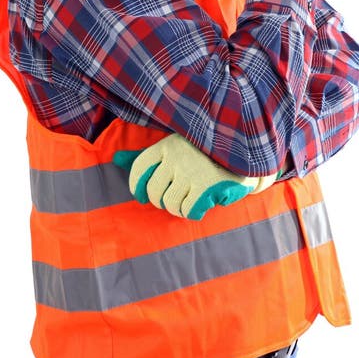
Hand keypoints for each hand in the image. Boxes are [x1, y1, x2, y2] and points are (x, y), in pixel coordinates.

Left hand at [114, 133, 277, 219]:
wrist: (243, 149)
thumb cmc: (203, 151)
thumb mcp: (173, 146)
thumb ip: (144, 154)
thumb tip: (115, 159)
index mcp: (165, 145)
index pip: (139, 168)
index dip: (137, 187)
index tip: (141, 195)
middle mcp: (175, 157)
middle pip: (153, 192)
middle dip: (162, 200)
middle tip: (175, 197)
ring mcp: (190, 171)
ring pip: (171, 204)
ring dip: (180, 208)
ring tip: (190, 199)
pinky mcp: (206, 185)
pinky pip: (189, 211)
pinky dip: (194, 212)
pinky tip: (202, 203)